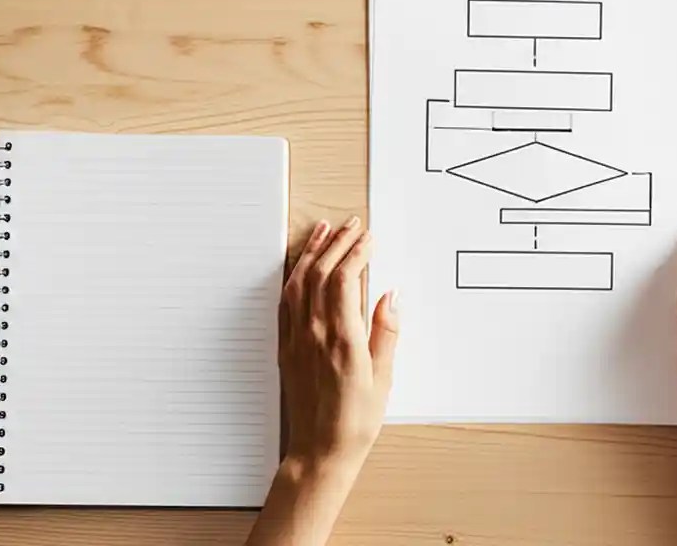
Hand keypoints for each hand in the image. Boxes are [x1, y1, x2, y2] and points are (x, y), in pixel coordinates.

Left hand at [247, 217, 398, 545]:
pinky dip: (293, 276)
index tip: (369, 237)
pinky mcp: (287, 348)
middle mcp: (314, 334)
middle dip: (337, 243)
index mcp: (342, 339)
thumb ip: (385, 332)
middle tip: (351, 225)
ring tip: (321, 230)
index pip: (345, 279)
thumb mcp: (383, 377)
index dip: (356, 252)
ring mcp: (297, 339)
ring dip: (310, 252)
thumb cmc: (354, 421)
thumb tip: (389, 296)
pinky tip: (300, 267)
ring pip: (298, 282)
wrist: (319, 451)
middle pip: (321, 273)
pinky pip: (286, 302)